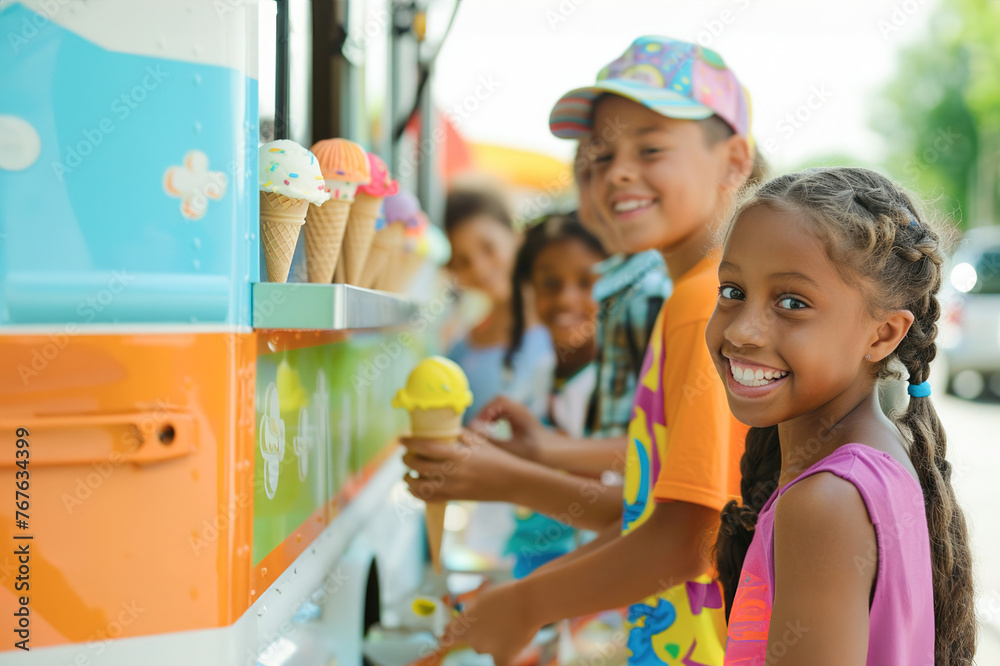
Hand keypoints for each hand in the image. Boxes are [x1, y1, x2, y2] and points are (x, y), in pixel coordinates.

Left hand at [401, 429, 528, 502]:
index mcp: (458, 455)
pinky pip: (429, 499)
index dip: (410, 443)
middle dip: (406, 460)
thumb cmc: (496, 457)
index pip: (426, 448)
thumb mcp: (478, 441)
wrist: (512, 482)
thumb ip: (457, 434)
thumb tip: (437, 428)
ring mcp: (453, 488)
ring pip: (420, 487)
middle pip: (418, 467)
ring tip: (407, 474)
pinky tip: (413, 487)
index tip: (401, 438)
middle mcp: (453, 472)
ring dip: (408, 479)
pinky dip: (416, 494)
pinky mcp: (455, 499)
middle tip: (405, 455)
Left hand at [439, 580, 539, 665]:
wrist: (529, 602)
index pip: (449, 633)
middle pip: (471, 640)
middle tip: (495, 622)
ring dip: (493, 641)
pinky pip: (500, 660)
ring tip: (509, 626)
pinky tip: (511, 644)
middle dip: (480, 634)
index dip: (448, 634)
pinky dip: (505, 654)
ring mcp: (487, 650)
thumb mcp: (483, 597)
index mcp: (464, 621)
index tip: (445, 636)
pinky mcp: (502, 658)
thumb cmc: (507, 595)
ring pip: (486, 648)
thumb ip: (473, 611)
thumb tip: (470, 617)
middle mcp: (472, 638)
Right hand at [470, 395, 550, 462]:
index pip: (499, 400)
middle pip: (497, 402)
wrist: (555, 455)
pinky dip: (492, 421)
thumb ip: (493, 438)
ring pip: (498, 407)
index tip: (476, 425)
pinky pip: (501, 414)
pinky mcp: (517, 420)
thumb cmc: (537, 453)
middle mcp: (520, 410)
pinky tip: (489, 434)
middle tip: (475, 428)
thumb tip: (473, 427)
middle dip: (484, 413)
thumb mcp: (513, 448)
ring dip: (487, 416)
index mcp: (521, 412)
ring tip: (480, 431)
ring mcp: (519, 414)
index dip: (485, 410)